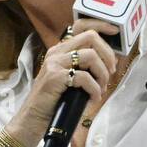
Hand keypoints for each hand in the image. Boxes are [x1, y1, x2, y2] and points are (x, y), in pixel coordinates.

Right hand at [6, 18, 118, 146]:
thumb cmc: (53, 103)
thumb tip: (109, 65)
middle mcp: (56, 52)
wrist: (31, 120)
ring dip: (102, 74)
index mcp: (60, 50)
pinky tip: (93, 99)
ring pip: (90, 56)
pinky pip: (84, 77)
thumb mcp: (69, 80)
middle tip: (110, 72)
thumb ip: (83, 68)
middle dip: (107, 54)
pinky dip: (94, 89)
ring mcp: (54, 64)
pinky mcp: (55, 77)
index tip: (115, 33)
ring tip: (100, 89)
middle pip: (90, 37)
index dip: (101, 26)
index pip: (81, 26)